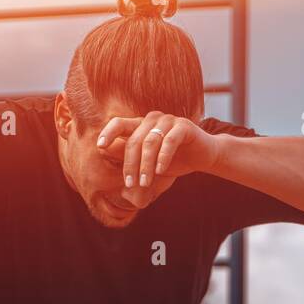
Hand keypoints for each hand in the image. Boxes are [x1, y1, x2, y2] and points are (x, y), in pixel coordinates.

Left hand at [97, 112, 219, 195]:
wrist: (203, 156)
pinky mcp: (184, 126)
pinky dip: (163, 158)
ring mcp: (169, 120)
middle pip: (134, 140)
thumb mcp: (148, 162)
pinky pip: (169, 141)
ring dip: (146, 166)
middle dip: (130, 165)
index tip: (99, 147)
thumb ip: (129, 157)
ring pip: (150, 142)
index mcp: (141, 124)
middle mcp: (152, 119)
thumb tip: (105, 153)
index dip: (108, 133)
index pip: (119, 123)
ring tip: (145, 183)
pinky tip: (161, 171)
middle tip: (129, 184)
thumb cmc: (173, 159)